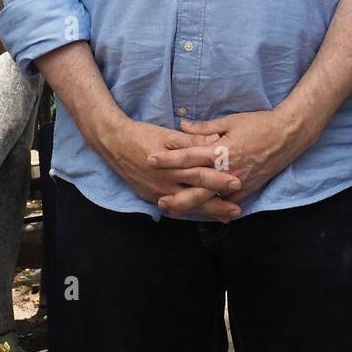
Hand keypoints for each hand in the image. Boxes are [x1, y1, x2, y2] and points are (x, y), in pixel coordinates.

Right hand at [99, 117, 241, 221]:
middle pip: (195, 196)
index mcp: (171, 165)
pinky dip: (189, 212)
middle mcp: (165, 183)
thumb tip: (216, 140)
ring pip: (186, 206)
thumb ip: (192, 140)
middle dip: (217, 204)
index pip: (200, 174)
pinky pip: (173, 207)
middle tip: (237, 210)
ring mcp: (157, 192)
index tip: (238, 183)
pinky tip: (200, 215)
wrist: (113, 143)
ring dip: (206, 212)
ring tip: (225, 217)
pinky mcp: (151, 197)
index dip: (219, 180)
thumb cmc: (142, 135)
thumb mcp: (167, 134)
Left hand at [163, 109, 312, 210]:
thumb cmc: (259, 123)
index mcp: (221, 150)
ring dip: (191, 206)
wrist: (288, 135)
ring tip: (173, 210)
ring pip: (210, 200)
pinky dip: (213, 209)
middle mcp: (227, 170)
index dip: (168, 158)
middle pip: (196, 187)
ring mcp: (238, 183)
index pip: (188, 156)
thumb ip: (204, 127)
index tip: (151, 160)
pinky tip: (200, 214)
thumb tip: (182, 126)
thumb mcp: (230, 121)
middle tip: (157, 199)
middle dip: (176, 194)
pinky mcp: (248, 189)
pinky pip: (226, 203)